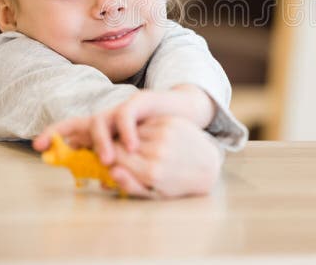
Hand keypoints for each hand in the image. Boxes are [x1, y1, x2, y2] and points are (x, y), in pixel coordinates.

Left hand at [32, 84, 215, 163]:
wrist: (186, 117)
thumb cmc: (162, 143)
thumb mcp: (137, 158)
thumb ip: (121, 166)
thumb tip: (102, 180)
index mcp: (106, 132)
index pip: (75, 130)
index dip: (56, 135)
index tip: (38, 147)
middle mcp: (110, 118)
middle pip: (81, 123)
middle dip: (64, 134)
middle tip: (56, 151)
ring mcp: (123, 108)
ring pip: (101, 120)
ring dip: (101, 141)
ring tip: (106, 161)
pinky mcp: (140, 101)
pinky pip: (126, 115)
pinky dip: (126, 131)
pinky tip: (130, 146)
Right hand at [106, 116, 221, 198]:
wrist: (206, 167)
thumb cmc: (176, 185)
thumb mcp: (154, 194)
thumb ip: (130, 184)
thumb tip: (111, 171)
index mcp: (152, 172)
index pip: (115, 157)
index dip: (110, 159)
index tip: (110, 162)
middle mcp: (159, 151)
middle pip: (122, 143)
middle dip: (118, 149)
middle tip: (123, 156)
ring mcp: (167, 134)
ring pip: (134, 131)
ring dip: (131, 138)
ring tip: (138, 148)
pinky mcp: (172, 122)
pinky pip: (147, 123)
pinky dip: (144, 130)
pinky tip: (150, 138)